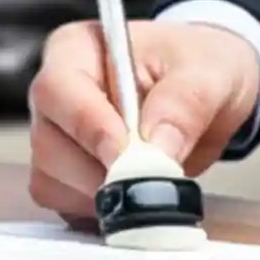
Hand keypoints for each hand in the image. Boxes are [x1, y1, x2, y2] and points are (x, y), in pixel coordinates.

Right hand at [27, 20, 259, 228]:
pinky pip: (64, 205)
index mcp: (76, 49)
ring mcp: (55, 138)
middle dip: (102, 170)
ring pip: (52, 181)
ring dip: (103, 194)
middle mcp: (55, 96)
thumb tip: (159, 143)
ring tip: (152, 178)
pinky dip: (102, 210)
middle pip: (49, 144)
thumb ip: (187, 100)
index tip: (129, 153)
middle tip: (153, 176)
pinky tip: (136, 194)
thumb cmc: (197, 67)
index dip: (89, 126)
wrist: (207, 94)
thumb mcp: (210, 71)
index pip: (58, 90)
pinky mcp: (64, 177)